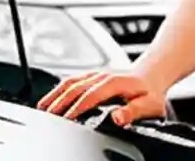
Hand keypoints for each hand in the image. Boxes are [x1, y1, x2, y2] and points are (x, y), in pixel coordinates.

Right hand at [36, 71, 166, 126]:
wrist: (152, 75)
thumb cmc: (150, 93)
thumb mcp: (150, 106)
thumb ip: (134, 112)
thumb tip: (117, 118)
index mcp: (115, 83)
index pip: (90, 96)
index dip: (76, 108)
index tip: (65, 120)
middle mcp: (102, 76)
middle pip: (74, 87)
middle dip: (58, 102)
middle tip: (46, 118)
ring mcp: (95, 75)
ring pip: (70, 82)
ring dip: (54, 95)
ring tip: (42, 109)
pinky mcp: (91, 76)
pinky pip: (71, 81)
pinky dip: (58, 90)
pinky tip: (51, 99)